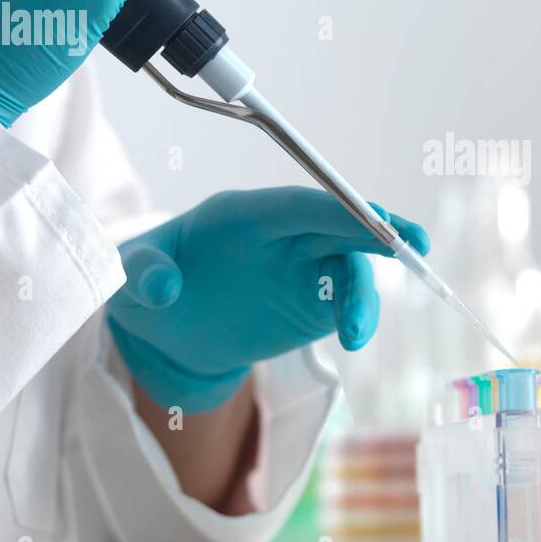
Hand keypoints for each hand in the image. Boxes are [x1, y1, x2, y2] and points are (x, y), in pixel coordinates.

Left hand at [106, 187, 430, 412]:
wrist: (167, 329)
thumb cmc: (144, 283)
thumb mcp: (126, 277)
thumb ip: (142, 273)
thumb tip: (162, 287)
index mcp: (241, 214)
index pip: (296, 204)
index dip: (337, 208)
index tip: (371, 219)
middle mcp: (281, 233)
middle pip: (338, 224)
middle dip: (377, 230)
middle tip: (413, 246)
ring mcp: (302, 265)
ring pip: (350, 266)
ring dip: (365, 292)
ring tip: (357, 333)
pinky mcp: (313, 300)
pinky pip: (346, 301)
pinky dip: (358, 314)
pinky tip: (355, 337)